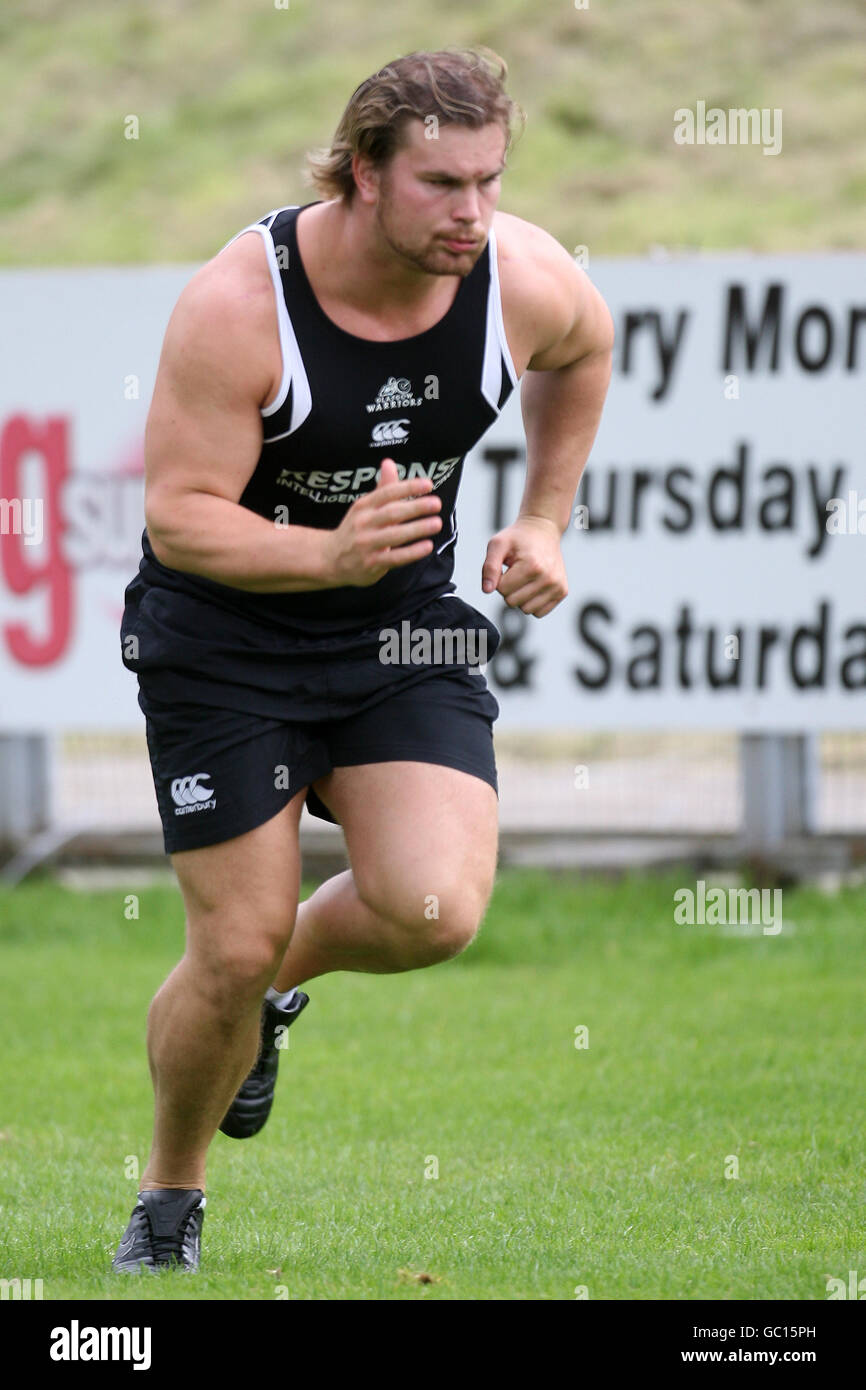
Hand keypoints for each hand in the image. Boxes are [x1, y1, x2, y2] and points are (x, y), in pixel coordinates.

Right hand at [326, 458, 442, 587]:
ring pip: (394, 535)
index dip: (408, 487)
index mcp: (363, 506)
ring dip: (417, 529)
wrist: (330, 559)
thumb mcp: (364, 507)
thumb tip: (389, 462)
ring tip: (436, 523)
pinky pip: (394, 557)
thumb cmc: (354, 530)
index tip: (428, 484)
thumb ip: (382, 488)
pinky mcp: (371, 563)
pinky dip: (412, 552)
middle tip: (436, 503)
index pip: (387, 493)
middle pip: (392, 513)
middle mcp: (363, 524)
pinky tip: (427, 546)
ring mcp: (366, 544)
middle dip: (415, 507)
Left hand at [481, 514, 567, 616]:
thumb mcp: (498, 545)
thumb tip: (487, 590)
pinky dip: (532, 603)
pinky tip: (533, 586)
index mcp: (532, 565)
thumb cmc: (518, 538)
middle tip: (515, 572)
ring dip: (520, 597)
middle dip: (509, 589)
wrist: (544, 530)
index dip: (499, 579)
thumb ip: (489, 567)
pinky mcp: (562, 592)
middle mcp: (548, 578)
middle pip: (512, 602)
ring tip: (525, 578)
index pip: (502, 589)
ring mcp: (557, 586)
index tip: (507, 567)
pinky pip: (539, 613)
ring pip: (526, 610)